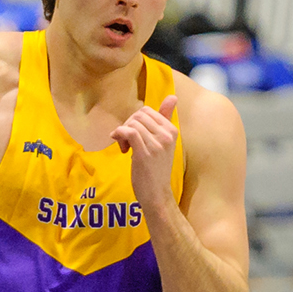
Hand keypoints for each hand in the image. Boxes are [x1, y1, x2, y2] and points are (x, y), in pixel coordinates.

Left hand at [111, 94, 178, 208]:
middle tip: (127, 142)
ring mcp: (157, 144)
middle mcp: (167, 135)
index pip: (148, 111)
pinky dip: (120, 135)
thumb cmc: (156, 170)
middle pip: (138, 114)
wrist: (157, 195)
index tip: (133, 136)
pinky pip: (129, 132)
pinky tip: (121, 147)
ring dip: (123, 134)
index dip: (135, 121)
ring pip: (132, 123)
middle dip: (128, 125)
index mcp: (172, 130)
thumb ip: (165, 119)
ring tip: (126, 149)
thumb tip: (173, 96)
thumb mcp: (163, 143)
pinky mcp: (145, 153)